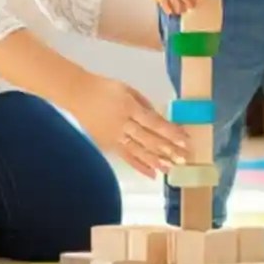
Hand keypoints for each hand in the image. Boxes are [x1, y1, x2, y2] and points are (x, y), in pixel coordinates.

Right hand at [65, 73, 189, 178]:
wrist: (77, 95)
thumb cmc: (105, 88)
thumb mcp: (127, 89)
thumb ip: (144, 104)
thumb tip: (160, 120)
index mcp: (129, 107)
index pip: (154, 122)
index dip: (170, 132)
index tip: (186, 140)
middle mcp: (123, 124)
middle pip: (149, 139)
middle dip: (168, 149)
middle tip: (185, 158)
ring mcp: (115, 137)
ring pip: (139, 151)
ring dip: (157, 161)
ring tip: (172, 169)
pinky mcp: (109, 145)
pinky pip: (126, 157)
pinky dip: (139, 166)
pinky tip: (153, 174)